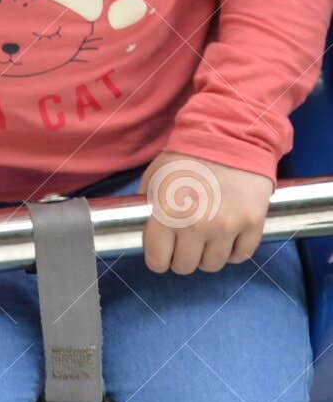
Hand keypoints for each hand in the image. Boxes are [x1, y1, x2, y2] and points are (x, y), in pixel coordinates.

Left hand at [138, 151, 272, 275]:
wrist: (230, 135)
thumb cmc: (188, 156)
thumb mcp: (155, 178)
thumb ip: (148, 210)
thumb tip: (148, 236)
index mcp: (167, 213)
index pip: (157, 261)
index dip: (158, 256)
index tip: (163, 248)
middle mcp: (196, 225)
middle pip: (185, 266)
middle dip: (182, 255)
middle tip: (185, 239)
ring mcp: (227, 226)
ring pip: (212, 265)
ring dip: (207, 254)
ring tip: (207, 233)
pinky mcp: (252, 224)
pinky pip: (240, 256)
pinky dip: (232, 249)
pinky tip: (227, 233)